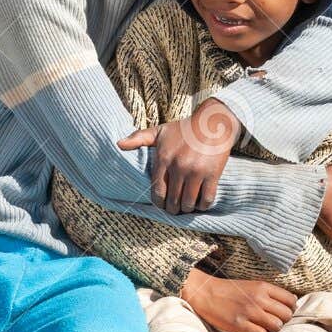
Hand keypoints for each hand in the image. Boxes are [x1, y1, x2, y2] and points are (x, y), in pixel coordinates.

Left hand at [119, 98, 240, 213]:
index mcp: (164, 159)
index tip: (162, 205)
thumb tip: (118, 144)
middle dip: (172, 209)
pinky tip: (200, 204)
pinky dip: (203, 206)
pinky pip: (206, 199)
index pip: (157, 191)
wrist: (213, 122)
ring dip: (186, 209)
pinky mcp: (212, 174)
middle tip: (174, 209)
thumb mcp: (160, 131)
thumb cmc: (184, 129)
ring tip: (186, 208)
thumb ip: (138, 138)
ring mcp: (196, 171)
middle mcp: (179, 166)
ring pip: (188, 202)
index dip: (159, 203)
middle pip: (172, 200)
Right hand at [182, 269, 297, 331]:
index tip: (282, 312)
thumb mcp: (251, 285)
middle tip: (272, 321)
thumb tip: (290, 304)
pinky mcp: (239, 325)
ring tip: (262, 327)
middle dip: (282, 320)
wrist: (204, 293)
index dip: (289, 309)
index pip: (291, 300)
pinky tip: (253, 331)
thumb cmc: (229, 290)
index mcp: (263, 287)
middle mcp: (259, 299)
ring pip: (276, 326)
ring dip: (272, 329)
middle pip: (286, 315)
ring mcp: (249, 312)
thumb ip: (269, 293)